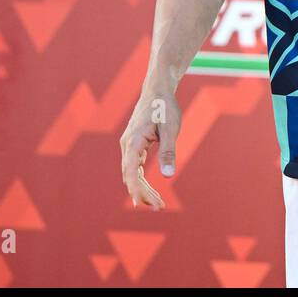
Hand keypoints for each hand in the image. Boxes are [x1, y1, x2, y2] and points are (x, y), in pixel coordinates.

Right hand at [120, 87, 180, 209]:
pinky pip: (135, 166)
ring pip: (132, 172)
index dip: (137, 189)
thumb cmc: (165, 106)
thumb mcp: (170, 128)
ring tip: (157, 203)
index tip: (144, 204)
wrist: (157, 89)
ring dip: (142, 188)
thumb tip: (168, 174)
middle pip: (130, 175)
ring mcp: (129, 145)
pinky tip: (149, 189)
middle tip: (159, 208)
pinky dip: (141, 179)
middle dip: (143, 193)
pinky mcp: (134, 144)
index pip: (131, 172)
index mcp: (133, 142)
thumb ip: (168, 151)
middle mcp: (127, 145)